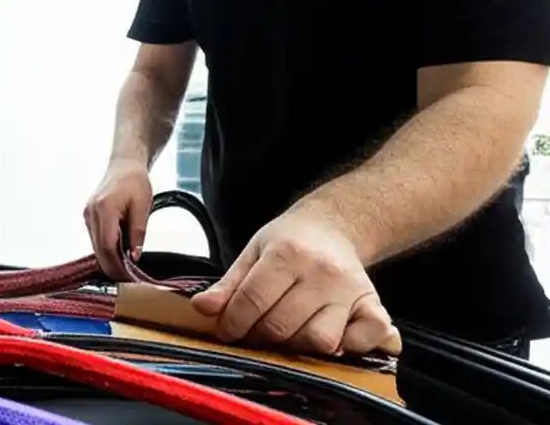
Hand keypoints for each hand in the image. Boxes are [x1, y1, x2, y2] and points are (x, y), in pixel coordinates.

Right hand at [84, 159, 152, 280]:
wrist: (124, 165)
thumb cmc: (135, 182)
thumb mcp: (143, 207)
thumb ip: (138, 232)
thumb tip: (134, 257)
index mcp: (105, 209)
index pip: (107, 246)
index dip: (117, 265)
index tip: (128, 277)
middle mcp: (91, 213)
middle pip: (98, 249)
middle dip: (112, 266)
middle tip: (128, 279)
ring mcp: (87, 214)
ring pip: (95, 246)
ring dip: (108, 259)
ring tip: (125, 269)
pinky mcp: (88, 215)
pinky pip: (95, 238)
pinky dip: (105, 248)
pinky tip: (118, 254)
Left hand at [188, 211, 398, 355]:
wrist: (333, 226)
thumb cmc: (287, 242)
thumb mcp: (252, 252)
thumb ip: (228, 284)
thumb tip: (201, 309)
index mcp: (286, 254)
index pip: (253, 300)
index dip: (233, 322)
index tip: (226, 330)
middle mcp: (321, 272)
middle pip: (282, 325)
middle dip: (259, 335)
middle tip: (254, 330)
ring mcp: (350, 290)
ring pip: (319, 339)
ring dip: (297, 345)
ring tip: (288, 332)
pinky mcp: (372, 303)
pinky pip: (367, 337)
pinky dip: (351, 346)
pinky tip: (333, 340)